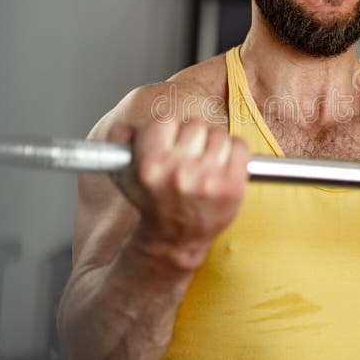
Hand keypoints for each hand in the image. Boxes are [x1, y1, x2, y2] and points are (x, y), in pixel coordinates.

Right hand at [108, 118, 249, 270]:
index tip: (167, 140)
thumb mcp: (125, 175)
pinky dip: (235, 151)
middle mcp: (179, 173)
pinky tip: (222, 165)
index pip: (165, 120)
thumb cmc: (152, 202)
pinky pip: (241, 146)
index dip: (166, 129)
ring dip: (214, 144)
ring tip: (205, 161)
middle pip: (195, 125)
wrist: (176, 238)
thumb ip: (119, 144)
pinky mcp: (232, 187)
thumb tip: (124, 129)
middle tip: (187, 154)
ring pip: (219, 134)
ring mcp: (208, 181)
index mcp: (150, 166)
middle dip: (191, 137)